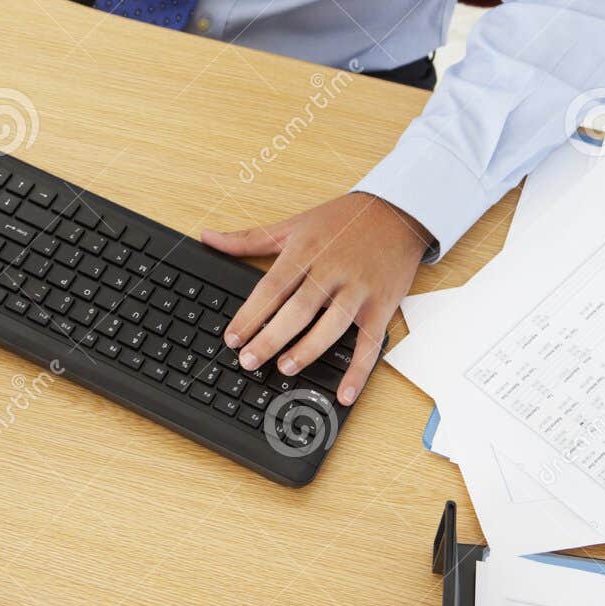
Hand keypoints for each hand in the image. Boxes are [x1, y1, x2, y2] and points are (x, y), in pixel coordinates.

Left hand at [202, 192, 431, 404]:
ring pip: (332, 325)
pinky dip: (359, 371)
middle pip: (298, 309)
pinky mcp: (382, 306)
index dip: (250, 314)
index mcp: (306, 251)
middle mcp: (332, 271)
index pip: (272, 287)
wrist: (396, 212)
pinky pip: (371, 343)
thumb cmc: (342, 220)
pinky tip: (344, 393)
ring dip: (308, 350)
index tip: (231, 337)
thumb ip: (249, 238)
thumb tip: (207, 238)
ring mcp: (358, 290)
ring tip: (285, 367)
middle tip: (248, 360)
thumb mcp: (294, 224)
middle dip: (271, 337)